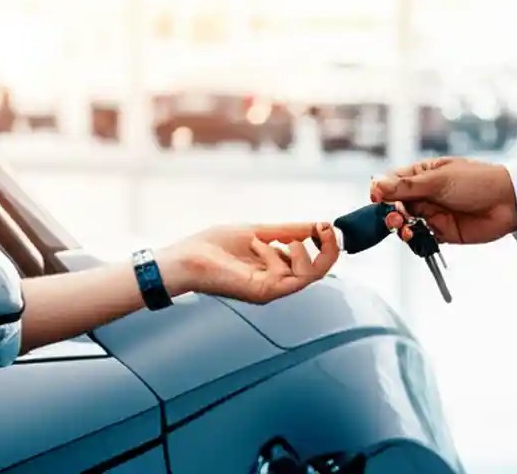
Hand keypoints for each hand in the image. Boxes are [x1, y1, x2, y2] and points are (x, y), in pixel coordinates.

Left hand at [158, 222, 339, 303]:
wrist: (186, 259)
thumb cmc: (213, 247)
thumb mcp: (257, 232)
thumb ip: (287, 231)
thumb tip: (317, 225)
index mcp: (276, 270)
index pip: (313, 263)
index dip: (325, 244)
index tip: (326, 224)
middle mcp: (277, 282)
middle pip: (320, 271)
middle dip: (330, 248)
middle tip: (326, 228)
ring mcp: (271, 289)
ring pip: (312, 276)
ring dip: (306, 251)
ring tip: (288, 239)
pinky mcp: (263, 291)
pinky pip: (291, 277)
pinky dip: (286, 256)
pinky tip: (265, 245)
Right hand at [369, 157, 516, 244]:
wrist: (508, 203)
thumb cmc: (478, 181)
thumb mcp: (439, 180)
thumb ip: (408, 186)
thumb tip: (377, 184)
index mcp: (423, 174)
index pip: (392, 182)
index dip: (382, 191)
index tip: (376, 198)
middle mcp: (424, 194)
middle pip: (395, 204)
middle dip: (390, 212)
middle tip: (394, 217)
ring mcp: (432, 213)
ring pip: (405, 222)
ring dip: (400, 226)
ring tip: (404, 227)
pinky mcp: (441, 231)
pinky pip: (420, 237)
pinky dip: (414, 239)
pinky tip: (415, 236)